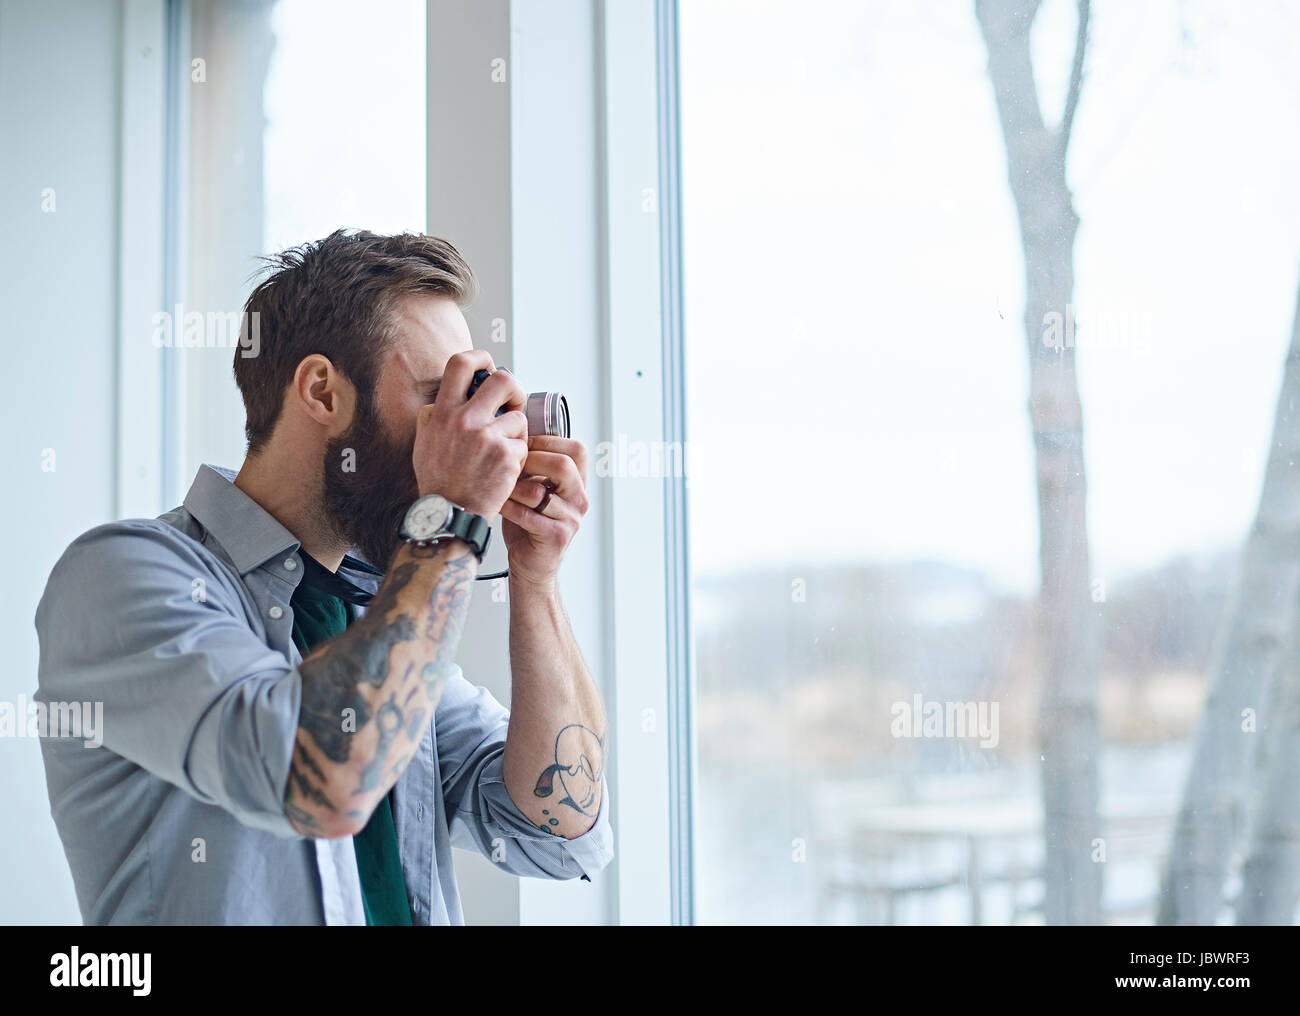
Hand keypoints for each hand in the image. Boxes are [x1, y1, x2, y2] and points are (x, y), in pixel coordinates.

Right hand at [411, 350, 528, 516]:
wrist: (451, 515)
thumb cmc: (439, 482)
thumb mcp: (424, 443)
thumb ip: (435, 416)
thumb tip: (447, 395)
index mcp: (443, 413)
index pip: (460, 363)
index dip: (480, 357)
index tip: (489, 366)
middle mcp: (465, 420)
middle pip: (503, 379)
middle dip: (514, 388)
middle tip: (513, 402)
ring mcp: (488, 438)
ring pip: (518, 417)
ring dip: (516, 432)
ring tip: (503, 451)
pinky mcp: (507, 456)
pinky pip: (523, 444)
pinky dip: (518, 455)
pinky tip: (505, 470)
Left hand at [499, 435, 589, 589]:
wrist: (532, 564)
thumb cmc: (529, 525)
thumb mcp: (535, 489)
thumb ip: (533, 467)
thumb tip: (512, 435)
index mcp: (577, 483)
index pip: (577, 450)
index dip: (548, 441)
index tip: (523, 443)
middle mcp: (579, 499)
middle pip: (564, 465)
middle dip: (531, 460)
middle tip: (511, 464)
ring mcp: (571, 519)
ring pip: (540, 491)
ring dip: (513, 486)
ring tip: (499, 485)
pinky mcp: (557, 536)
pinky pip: (528, 515)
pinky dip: (508, 506)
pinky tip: (498, 503)